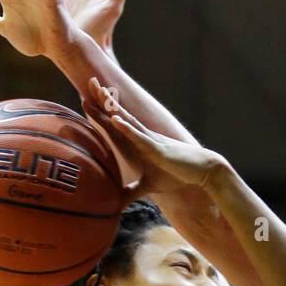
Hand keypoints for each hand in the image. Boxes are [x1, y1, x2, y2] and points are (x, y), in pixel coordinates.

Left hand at [83, 78, 227, 195]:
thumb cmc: (176, 176)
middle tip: (90, 81)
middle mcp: (141, 137)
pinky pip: (138, 136)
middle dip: (104, 100)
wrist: (200, 172)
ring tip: (99, 92)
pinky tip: (114, 119)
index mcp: (137, 143)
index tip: (85, 99)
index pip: (115, 125)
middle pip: (119, 115)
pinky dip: (126, 128)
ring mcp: (149, 140)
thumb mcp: (148, 187)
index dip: (100, 113)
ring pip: (127, 120)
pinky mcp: (156, 148)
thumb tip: (116, 204)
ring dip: (113, 107)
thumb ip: (131, 193)